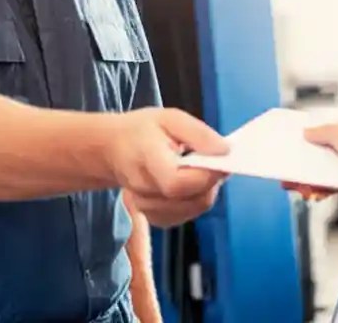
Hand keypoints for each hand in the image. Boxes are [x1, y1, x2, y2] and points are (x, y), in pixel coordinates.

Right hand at [106, 108, 228, 226]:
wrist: (112, 150)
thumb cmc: (143, 131)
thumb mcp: (171, 118)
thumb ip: (199, 133)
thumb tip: (225, 151)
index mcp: (145, 159)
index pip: (176, 183)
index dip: (205, 175)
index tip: (222, 160)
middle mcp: (143, 189)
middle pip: (190, 199)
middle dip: (210, 181)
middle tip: (213, 161)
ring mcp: (148, 208)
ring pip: (193, 208)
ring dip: (205, 190)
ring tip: (197, 169)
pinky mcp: (156, 218)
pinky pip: (187, 214)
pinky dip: (196, 200)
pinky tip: (189, 183)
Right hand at [281, 122, 337, 199]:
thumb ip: (322, 132)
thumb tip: (307, 132)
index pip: (329, 137)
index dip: (311, 144)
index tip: (296, 150)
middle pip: (327, 160)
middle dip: (308, 169)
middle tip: (291, 176)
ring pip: (331, 178)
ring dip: (314, 183)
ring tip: (299, 187)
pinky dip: (326, 191)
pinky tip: (316, 193)